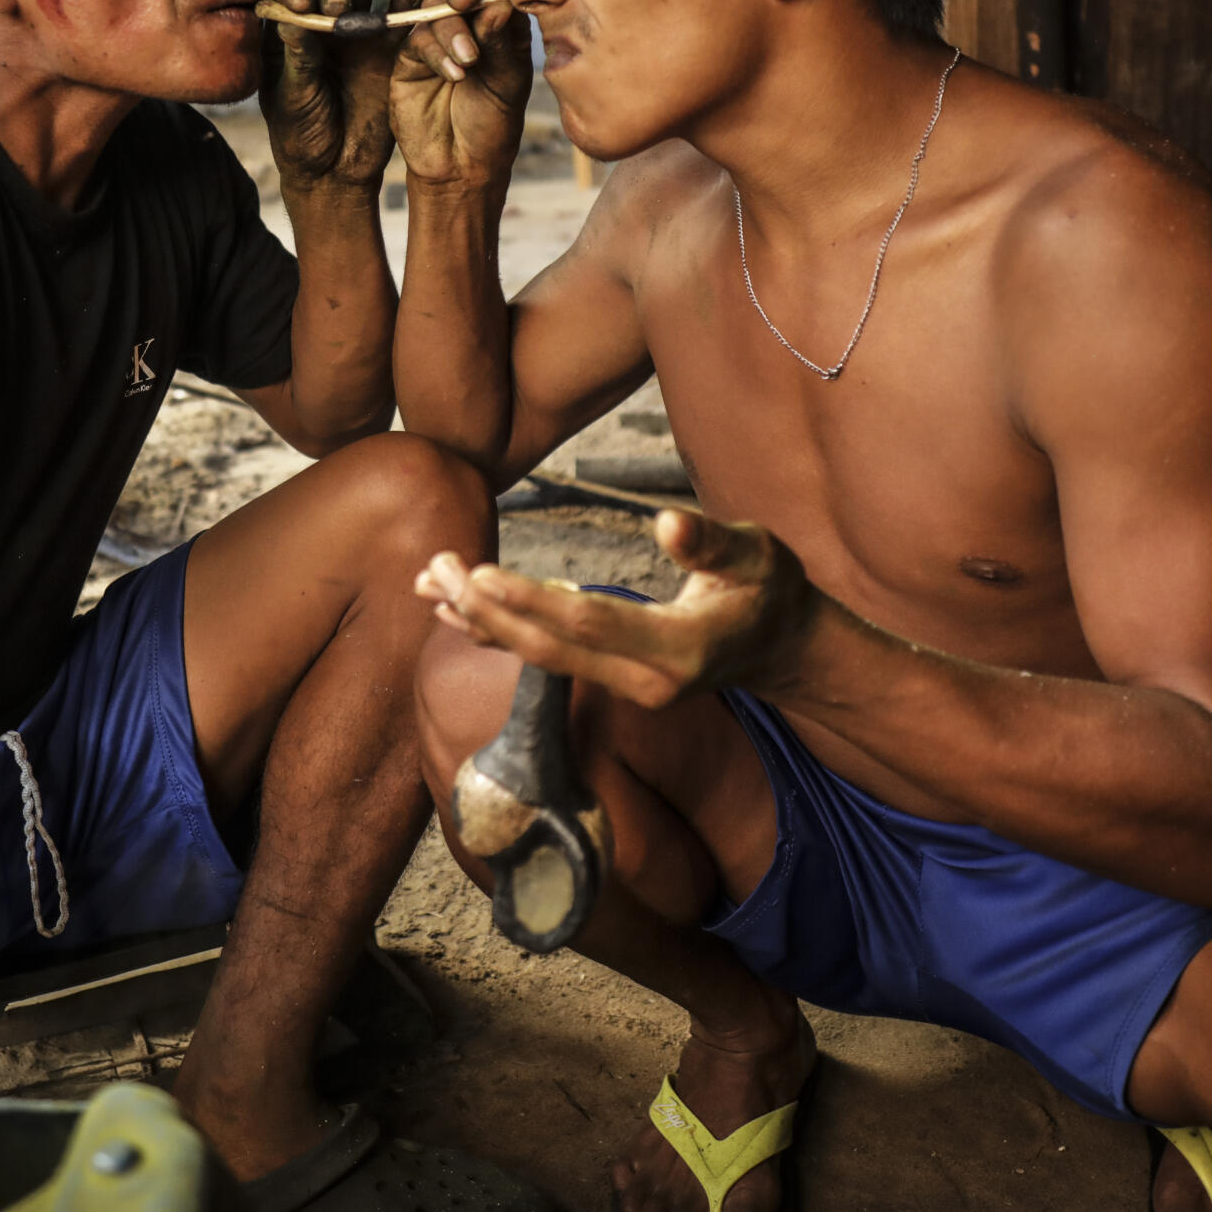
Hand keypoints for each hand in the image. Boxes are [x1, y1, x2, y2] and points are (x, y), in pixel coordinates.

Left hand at [260, 0, 422, 195]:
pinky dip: (408, 1)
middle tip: (341, 4)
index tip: (304, 5)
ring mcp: (359, 33)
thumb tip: (293, 15)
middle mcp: (324, 26)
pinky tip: (406, 2)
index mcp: (291, 35)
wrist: (338, 170)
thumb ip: (298, 56)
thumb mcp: (293, 97)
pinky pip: (403, 13)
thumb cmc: (302, 134)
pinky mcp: (392, 46)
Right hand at [389, 0, 533, 188]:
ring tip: (469, 59)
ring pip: (435, 10)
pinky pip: (417, 39)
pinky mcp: (409, 59)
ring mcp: (436, 42)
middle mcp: (467, 29)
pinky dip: (435, 50)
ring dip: (452, 27)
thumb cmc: (492, 125)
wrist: (460, 166)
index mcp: (499, 29)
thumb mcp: (507, 83)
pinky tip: (454, 74)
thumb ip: (501, 42)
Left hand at [414, 508, 819, 707]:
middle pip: (551, 648)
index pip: (590, 624)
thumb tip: (667, 522)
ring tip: (430, 584)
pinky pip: (547, 659)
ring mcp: (627, 689)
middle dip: (490, 610)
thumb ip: (714, 543)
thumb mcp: (760, 556)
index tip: (480, 574)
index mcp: (679, 651)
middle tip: (438, 569)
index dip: (532, 601)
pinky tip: (456, 611)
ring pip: (542, 657)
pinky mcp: (613, 680)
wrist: (781, 647)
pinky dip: (499, 634)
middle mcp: (646, 682)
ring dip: (484, 622)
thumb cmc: (771, 591)